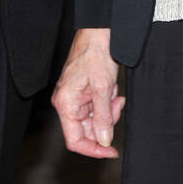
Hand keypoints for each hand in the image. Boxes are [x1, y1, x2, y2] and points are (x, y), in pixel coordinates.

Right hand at [52, 27, 124, 158]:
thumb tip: (104, 141)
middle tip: (117, 107)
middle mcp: (66, 103)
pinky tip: (112, 90)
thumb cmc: (95, 54)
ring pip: (92, 120)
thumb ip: (103, 118)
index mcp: (65, 104)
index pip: (75, 140)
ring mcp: (73, 98)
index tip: (111, 151)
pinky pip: (94, 107)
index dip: (93, 149)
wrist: (97, 33)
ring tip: (115, 95)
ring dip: (108, 112)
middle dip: (105, 124)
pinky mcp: (81, 93)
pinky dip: (106, 103)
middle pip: (85, 131)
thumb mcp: (103, 89)